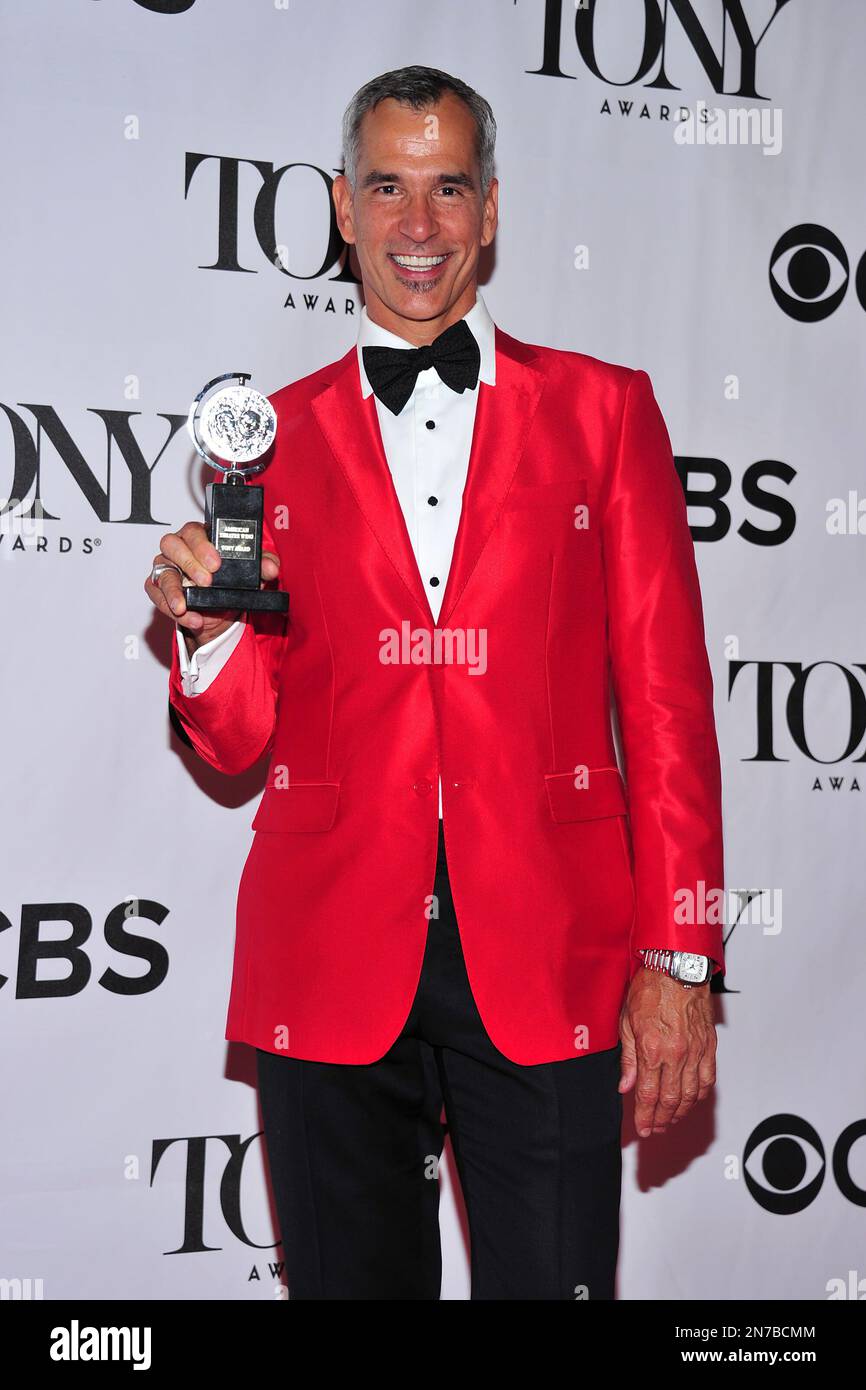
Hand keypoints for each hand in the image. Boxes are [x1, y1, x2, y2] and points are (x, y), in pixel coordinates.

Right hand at [145, 521, 279, 650]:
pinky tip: (189, 617)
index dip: (202, 545)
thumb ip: (263, 567)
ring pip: (162, 572)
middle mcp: (179, 548)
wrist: (222, 611)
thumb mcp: (252, 574)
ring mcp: (166, 567)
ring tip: (185, 606)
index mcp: (200, 536)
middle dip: (188, 563)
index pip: (194, 531)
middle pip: (171, 544)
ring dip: (173, 590)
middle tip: (206, 582)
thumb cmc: (232, 582)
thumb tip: (271, 568)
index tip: (216, 563)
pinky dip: (169, 607)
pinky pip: (156, 594)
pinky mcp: (157, 587)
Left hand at [618, 968, 716, 1136]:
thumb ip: (628, 1057)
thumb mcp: (627, 1021)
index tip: (642, 1128)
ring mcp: (695, 1052)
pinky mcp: (709, 1046)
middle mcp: (676, 1054)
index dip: (644, 1116)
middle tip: (654, 1129)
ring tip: (670, 1120)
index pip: (647, 1094)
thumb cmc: (650, 988)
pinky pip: (707, 1079)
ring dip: (681, 1112)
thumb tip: (625, 1085)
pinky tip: (692, 1100)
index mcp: (652, 1049)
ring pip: (691, 1094)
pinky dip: (700, 1095)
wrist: (677, 968)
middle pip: (670, 1100)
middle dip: (661, 1120)